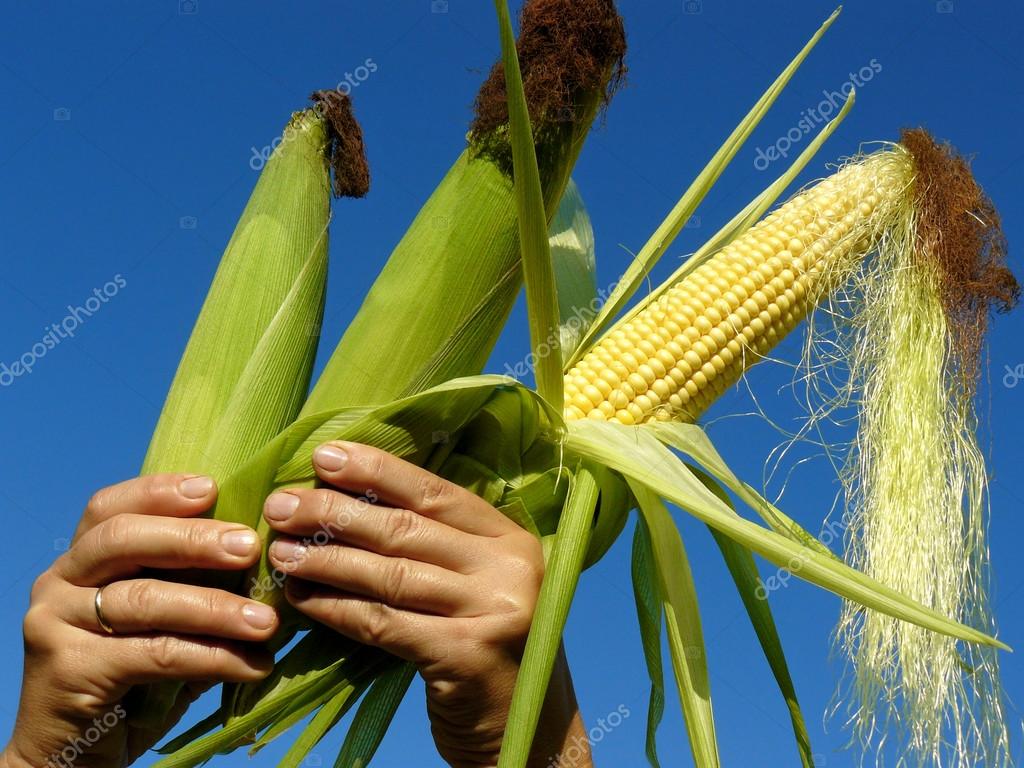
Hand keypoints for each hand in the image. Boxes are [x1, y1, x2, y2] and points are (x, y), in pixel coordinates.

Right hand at [2, 474, 276, 767]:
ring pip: (144, 600)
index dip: (159, 491)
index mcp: (80, 560)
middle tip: (251, 547)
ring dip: (215, 608)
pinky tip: (250, 665)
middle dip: (193, 539)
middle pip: (124, 541)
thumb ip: (192, 585)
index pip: (110, 507)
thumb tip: (269, 560)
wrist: (71, 758)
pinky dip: (210, 657)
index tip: (213, 487)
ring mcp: (55, 625)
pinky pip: (152, 654)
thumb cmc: (131, 678)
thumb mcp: (161, 622)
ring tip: (267, 622)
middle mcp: (58, 582)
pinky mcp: (68, 671)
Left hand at [263, 442, 592, 767]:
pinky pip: (384, 624)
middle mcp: (509, 567)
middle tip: (281, 504)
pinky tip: (301, 600)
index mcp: (509, 538)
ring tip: (281, 550)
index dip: (376, 471)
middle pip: (406, 530)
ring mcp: (494, 610)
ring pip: (390, 575)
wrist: (522, 728)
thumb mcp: (473, 585)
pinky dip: (336, 609)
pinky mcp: (467, 655)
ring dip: (326, 560)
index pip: (434, 492)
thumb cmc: (480, 646)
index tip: (324, 456)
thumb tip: (346, 500)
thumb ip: (434, 547)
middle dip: (335, 513)